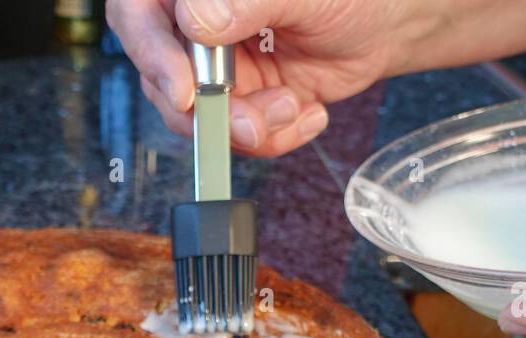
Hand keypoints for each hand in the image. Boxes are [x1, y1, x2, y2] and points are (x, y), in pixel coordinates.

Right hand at [106, 0, 400, 156]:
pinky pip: (234, 135)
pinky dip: (271, 137)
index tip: (184, 90)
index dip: (151, 53)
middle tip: (252, 121)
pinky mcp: (239, 98)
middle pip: (160, 76)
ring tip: (292, 107)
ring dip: (246, 128)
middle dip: (209, 111)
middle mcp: (195, 22)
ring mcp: (213, 64)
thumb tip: (198, 20)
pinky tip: (305, 110)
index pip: (137, 12)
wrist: (388, 22)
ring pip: (196, 116)